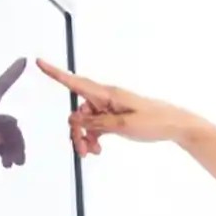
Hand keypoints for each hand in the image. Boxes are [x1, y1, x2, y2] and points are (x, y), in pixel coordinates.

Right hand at [36, 59, 198, 156]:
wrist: (175, 126)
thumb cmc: (155, 121)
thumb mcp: (125, 125)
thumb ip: (98, 123)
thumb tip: (76, 119)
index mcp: (108, 94)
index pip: (76, 82)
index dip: (56, 73)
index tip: (39, 62)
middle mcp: (106, 98)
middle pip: (78, 111)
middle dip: (76, 130)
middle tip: (82, 150)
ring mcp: (110, 108)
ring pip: (86, 121)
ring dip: (84, 137)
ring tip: (91, 153)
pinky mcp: (115, 117)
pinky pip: (96, 126)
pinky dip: (93, 137)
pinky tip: (97, 150)